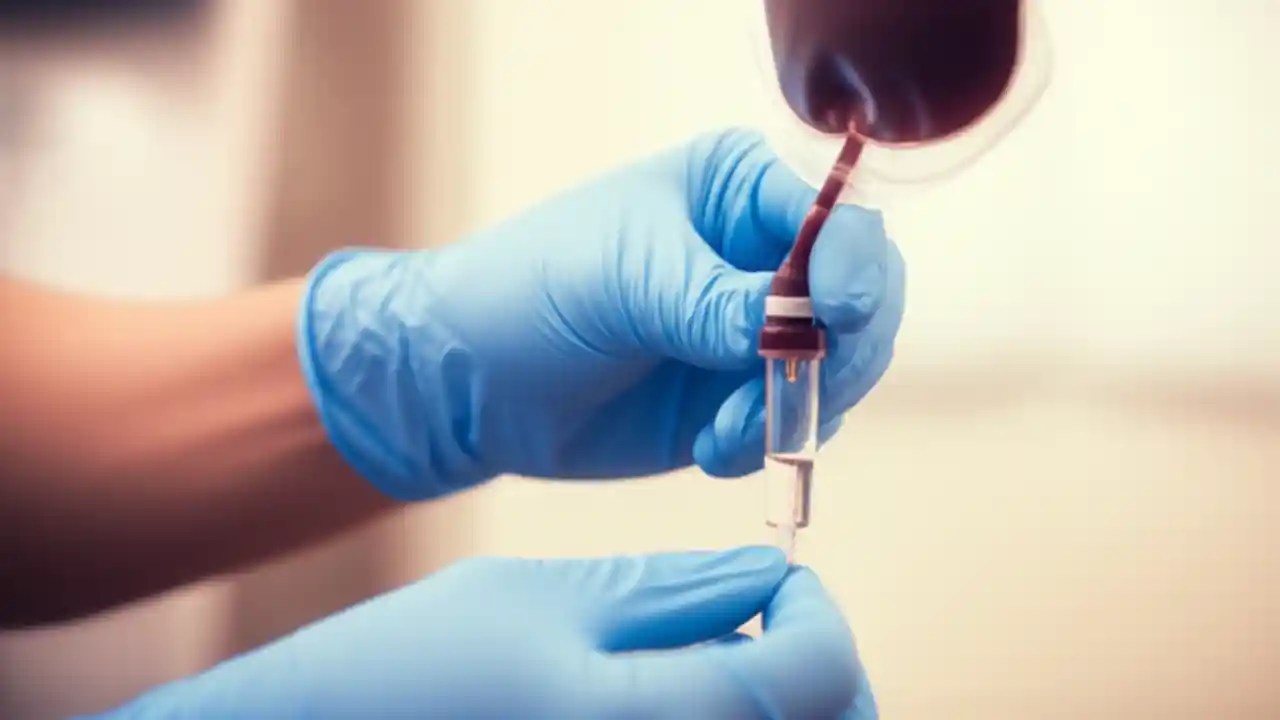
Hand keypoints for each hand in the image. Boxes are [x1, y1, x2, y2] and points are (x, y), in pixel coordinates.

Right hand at [97, 548, 875, 718]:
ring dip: (788, 705)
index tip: (787, 577)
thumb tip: (767, 574)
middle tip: (773, 620)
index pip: (815, 674)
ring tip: (733, 658)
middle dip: (821, 669)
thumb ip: (666, 590)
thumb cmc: (408, 667)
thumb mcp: (538, 598)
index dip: (820, 614)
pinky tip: (689, 697)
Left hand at [299, 128, 905, 498]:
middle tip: (791, 396)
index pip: (839, 219)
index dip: (854, 269)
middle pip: (866, 297)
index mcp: (742, 187)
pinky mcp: (744, 395)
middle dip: (842, 354)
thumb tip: (813, 326)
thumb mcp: (625, 281)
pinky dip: (769, 441)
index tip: (837, 316)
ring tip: (722, 434)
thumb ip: (719, 302)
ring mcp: (760, 328)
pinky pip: (800, 421)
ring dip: (796, 409)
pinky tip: (710, 449)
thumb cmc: (534, 291)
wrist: (472, 382)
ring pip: (844, 369)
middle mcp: (766, 253)